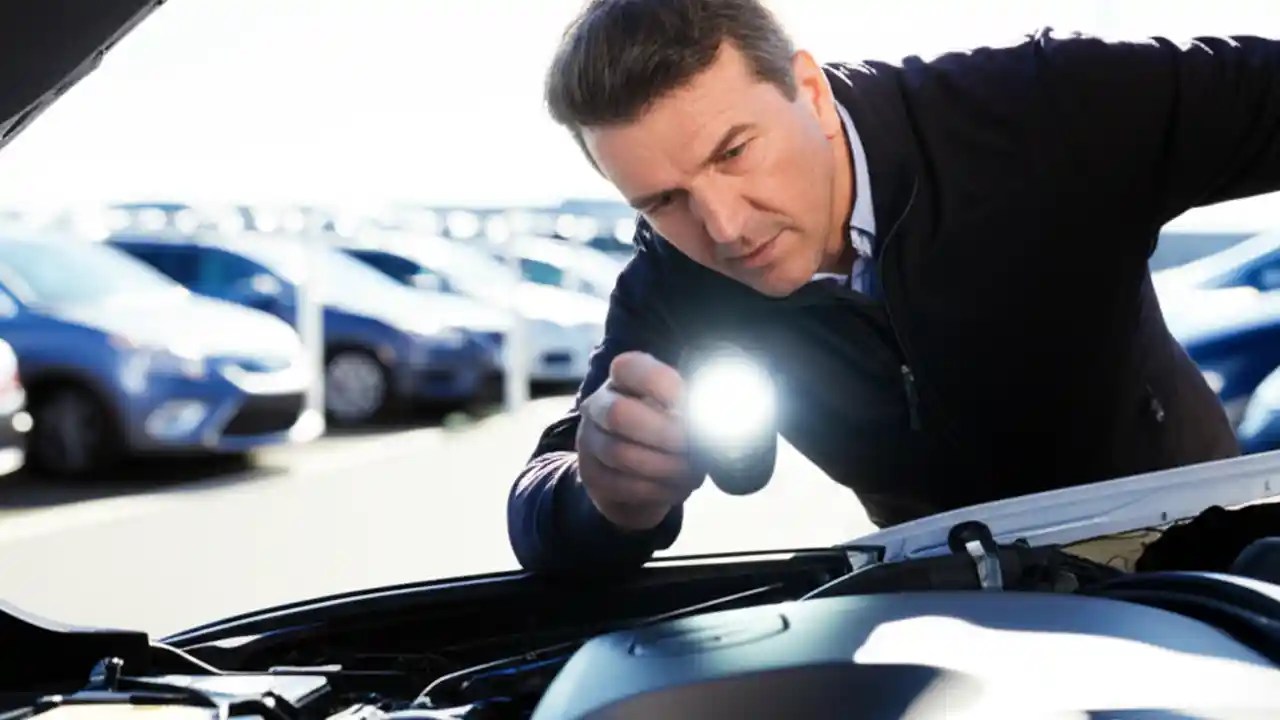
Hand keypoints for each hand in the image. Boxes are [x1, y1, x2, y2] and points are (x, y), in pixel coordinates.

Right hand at [576, 351, 702, 530]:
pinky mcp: (592, 476)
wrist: (640, 472)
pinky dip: (657, 490)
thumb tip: (726, 414)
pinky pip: (623, 485)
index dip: (664, 386)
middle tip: (696, 446)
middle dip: (666, 434)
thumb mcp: (684, 407)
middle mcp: (598, 404)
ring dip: (666, 467)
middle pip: (620, 414)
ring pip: (622, 454)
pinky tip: (677, 486)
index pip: (630, 368)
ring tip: (693, 471)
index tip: (697, 406)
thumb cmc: (670, 429)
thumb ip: (700, 404)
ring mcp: (590, 441)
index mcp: (623, 376)